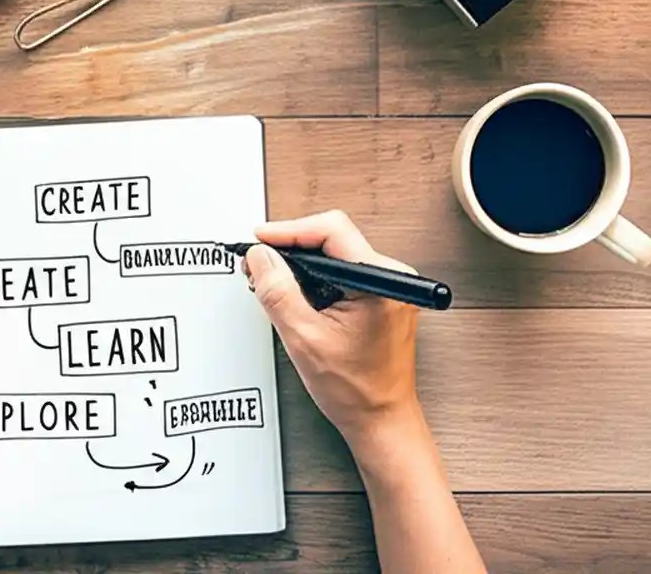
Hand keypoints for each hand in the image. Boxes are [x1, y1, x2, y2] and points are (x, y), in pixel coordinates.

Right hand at [243, 210, 419, 447]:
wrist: (380, 420)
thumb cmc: (355, 390)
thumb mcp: (303, 337)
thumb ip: (278, 291)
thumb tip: (261, 256)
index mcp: (381, 281)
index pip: (331, 230)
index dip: (288, 231)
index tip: (261, 240)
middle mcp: (391, 277)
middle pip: (331, 239)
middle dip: (291, 249)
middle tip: (259, 265)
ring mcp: (388, 287)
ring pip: (334, 256)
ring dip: (301, 267)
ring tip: (274, 284)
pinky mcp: (380, 297)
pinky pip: (342, 273)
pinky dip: (315, 281)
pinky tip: (297, 298)